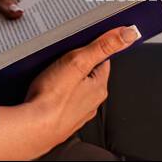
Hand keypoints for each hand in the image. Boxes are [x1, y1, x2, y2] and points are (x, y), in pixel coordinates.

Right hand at [23, 25, 139, 151]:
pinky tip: (45, 90)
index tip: (82, 43)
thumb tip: (128, 34)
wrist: (32, 127)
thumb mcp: (78, 62)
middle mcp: (92, 102)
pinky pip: (62, 100)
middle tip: (61, 58)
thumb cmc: (52, 98)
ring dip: (65, 80)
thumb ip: (102, 47)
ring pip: (75, 88)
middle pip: (88, 74)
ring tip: (50, 73)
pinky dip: (56, 94)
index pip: (103, 61)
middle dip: (76, 65)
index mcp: (99, 87)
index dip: (92, 49)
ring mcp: (77, 112)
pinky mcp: (62, 118)